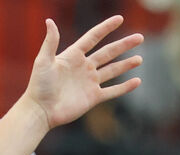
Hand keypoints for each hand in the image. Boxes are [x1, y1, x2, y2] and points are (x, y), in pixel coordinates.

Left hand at [21, 15, 142, 128]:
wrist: (41, 110)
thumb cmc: (39, 85)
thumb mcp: (44, 60)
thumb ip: (50, 42)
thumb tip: (49, 21)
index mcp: (73, 55)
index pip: (93, 37)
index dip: (106, 28)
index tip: (119, 19)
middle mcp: (84, 67)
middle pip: (108, 52)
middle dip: (124, 45)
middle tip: (139, 37)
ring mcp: (90, 82)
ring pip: (113, 70)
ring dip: (126, 64)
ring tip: (140, 59)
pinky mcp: (93, 97)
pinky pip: (112, 91)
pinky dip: (125, 87)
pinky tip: (137, 81)